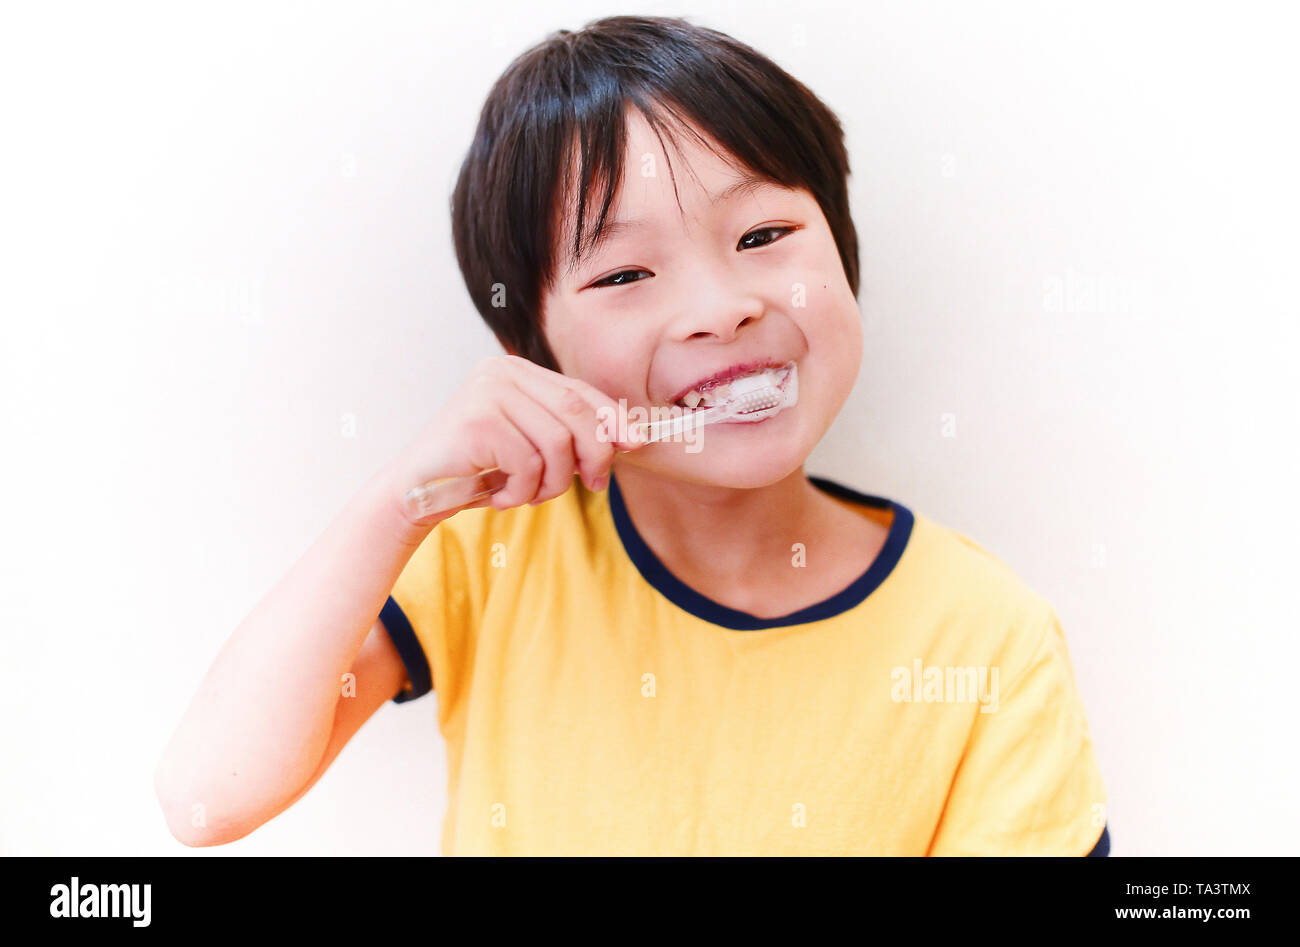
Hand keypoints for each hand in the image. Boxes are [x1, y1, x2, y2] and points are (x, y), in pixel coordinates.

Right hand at [388, 355, 642, 527]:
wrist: (416, 492)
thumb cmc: (477, 470)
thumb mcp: (529, 445)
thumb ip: (568, 433)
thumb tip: (632, 437)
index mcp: (516, 370)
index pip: (579, 390)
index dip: (612, 418)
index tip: (636, 443)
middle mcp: (501, 372)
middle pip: (576, 412)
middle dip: (594, 455)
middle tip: (592, 485)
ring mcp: (487, 393)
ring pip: (557, 444)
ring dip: (551, 483)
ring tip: (527, 494)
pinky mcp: (477, 421)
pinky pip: (528, 464)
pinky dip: (523, 491)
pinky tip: (502, 497)